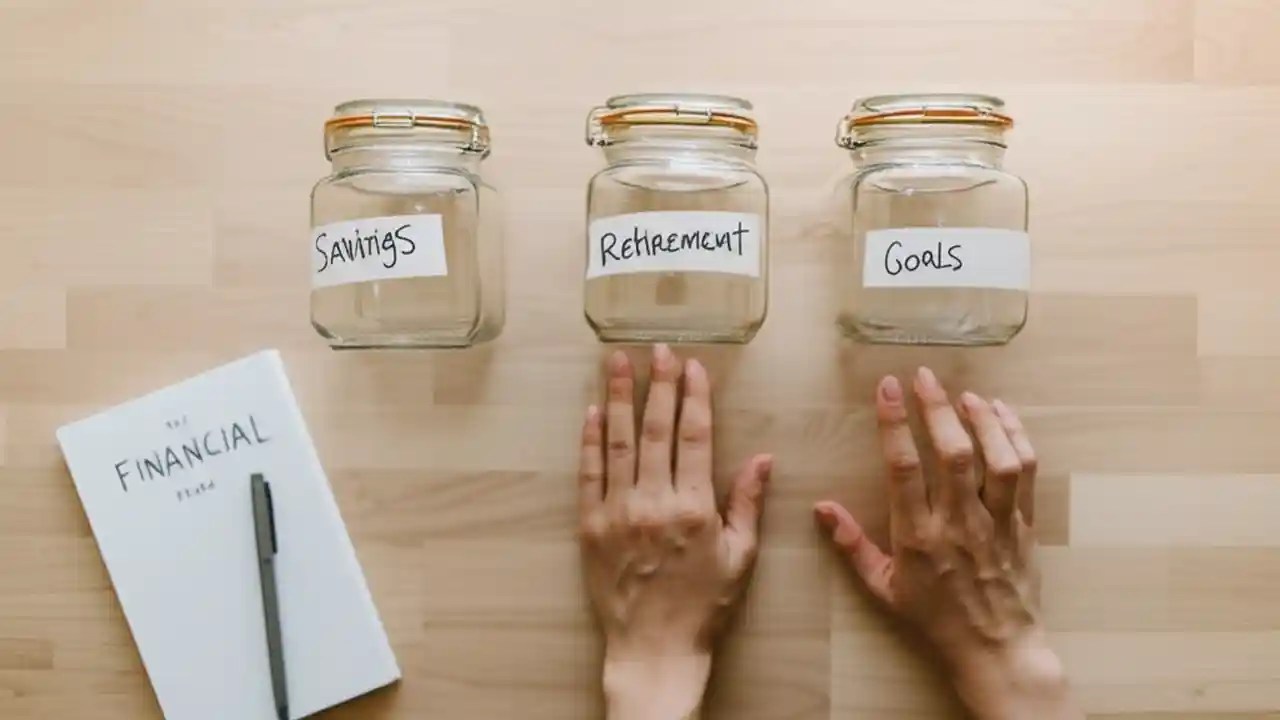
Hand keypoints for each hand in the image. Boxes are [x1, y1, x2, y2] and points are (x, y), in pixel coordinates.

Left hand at [578, 345, 771, 719]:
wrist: (654, 649)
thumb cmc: (704, 606)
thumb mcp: (740, 556)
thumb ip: (748, 502)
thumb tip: (762, 457)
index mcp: (694, 507)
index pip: (694, 436)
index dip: (694, 396)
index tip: (693, 366)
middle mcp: (653, 502)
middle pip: (656, 429)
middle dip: (659, 384)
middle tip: (659, 349)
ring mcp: (617, 512)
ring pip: (618, 442)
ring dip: (618, 397)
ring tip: (617, 361)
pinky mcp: (590, 526)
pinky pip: (588, 474)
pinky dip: (590, 440)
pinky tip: (592, 411)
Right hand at [815, 367, 1081, 719]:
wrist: (996, 649)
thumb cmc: (934, 619)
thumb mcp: (883, 588)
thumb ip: (852, 544)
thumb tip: (821, 508)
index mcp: (918, 537)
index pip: (904, 469)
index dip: (895, 424)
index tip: (888, 388)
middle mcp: (959, 524)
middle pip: (953, 454)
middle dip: (937, 408)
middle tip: (924, 376)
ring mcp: (996, 522)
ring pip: (996, 460)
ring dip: (981, 420)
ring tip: (965, 394)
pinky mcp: (1023, 524)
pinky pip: (1025, 473)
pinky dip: (1016, 437)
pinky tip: (1001, 414)